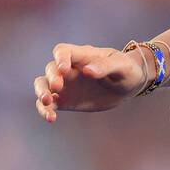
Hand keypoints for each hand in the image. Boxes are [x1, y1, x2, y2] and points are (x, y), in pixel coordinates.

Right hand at [33, 43, 148, 121]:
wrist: (128, 86)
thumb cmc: (126, 70)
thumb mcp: (122, 66)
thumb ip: (106, 67)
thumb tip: (87, 70)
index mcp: (83, 56)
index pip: (63, 51)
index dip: (60, 58)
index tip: (64, 69)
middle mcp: (69, 69)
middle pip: (51, 68)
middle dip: (51, 77)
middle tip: (58, 87)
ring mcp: (65, 84)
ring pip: (42, 84)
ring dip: (41, 92)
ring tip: (47, 102)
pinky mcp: (64, 100)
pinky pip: (48, 104)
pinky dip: (45, 110)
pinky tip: (51, 118)